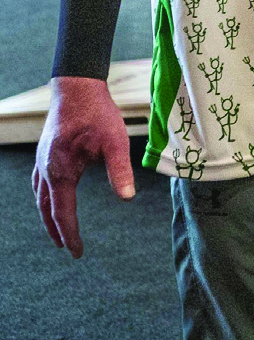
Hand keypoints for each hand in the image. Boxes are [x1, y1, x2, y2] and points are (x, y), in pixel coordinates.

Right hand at [33, 76, 135, 257]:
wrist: (77, 87)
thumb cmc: (98, 113)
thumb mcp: (115, 141)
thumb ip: (119, 170)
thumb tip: (127, 198)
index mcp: (60, 171)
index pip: (62, 212)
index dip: (70, 234)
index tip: (77, 252)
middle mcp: (45, 169)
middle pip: (46, 209)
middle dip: (57, 230)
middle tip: (68, 248)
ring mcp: (41, 160)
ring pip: (41, 196)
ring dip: (48, 215)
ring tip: (58, 230)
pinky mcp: (45, 152)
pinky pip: (40, 183)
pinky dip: (45, 198)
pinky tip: (52, 198)